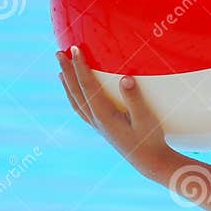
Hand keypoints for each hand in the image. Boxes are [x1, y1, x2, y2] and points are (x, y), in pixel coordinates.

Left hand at [57, 46, 171, 174]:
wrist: (150, 162)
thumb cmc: (151, 140)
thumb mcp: (146, 119)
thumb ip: (135, 99)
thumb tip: (125, 79)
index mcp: (104, 116)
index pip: (88, 86)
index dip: (80, 66)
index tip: (75, 49)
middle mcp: (96, 120)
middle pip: (76, 92)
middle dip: (67, 71)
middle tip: (59, 53)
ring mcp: (98, 126)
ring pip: (76, 102)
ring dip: (67, 85)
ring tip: (60, 71)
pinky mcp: (103, 129)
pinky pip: (82, 110)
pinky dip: (75, 98)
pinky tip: (77, 94)